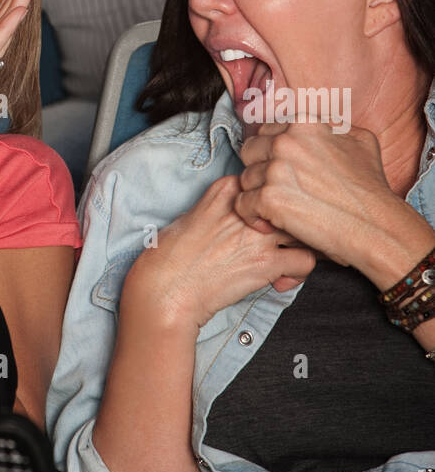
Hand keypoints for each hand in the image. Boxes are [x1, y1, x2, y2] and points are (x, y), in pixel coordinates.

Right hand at [127, 174, 315, 330]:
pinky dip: (300, 272)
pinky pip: (306, 260)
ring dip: (302, 243)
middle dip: (293, 221)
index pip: (268, 183)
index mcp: (226, 189)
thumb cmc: (170, 257)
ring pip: (304, 227)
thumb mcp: (190, 215)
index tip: (266, 221)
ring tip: (289, 258)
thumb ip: (217, 208)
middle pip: (291, 200)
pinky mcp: (266, 263)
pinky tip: (282, 279)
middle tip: (287, 239)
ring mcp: (258, 234)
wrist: (166, 288)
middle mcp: (245, 207)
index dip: (271, 202)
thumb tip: (232, 216)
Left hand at [235, 119, 397, 268]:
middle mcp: (285, 141)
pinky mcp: (268, 198)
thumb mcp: (361, 142)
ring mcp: (275, 169)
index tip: (281, 170)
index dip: (271, 152)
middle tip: (276, 189)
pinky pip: (242, 204)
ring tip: (277, 210)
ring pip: (245, 179)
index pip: (267, 131)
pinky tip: (269, 223)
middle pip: (249, 151)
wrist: (376, 226)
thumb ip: (334, 127)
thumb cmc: (372, 188)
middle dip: (259, 170)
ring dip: (257, 195)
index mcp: (303, 124)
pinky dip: (252, 216)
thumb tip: (323, 125)